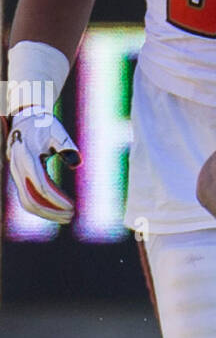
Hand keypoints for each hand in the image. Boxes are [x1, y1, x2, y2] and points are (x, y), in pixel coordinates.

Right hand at [6, 105, 80, 222]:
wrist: (25, 119)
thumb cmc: (44, 125)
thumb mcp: (57, 132)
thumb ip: (67, 146)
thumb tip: (77, 163)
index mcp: (27, 157)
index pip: (42, 187)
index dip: (57, 200)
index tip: (72, 206)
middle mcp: (18, 169)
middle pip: (31, 200)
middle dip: (51, 212)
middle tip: (71, 216)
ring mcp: (16, 175)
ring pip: (27, 202)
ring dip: (46, 213)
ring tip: (66, 217)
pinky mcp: (19, 178)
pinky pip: (27, 198)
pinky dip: (41, 207)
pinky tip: (57, 211)